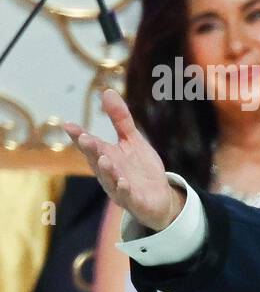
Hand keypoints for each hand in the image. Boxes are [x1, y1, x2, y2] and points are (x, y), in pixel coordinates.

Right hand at [64, 89, 183, 230]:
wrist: (160, 198)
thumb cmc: (141, 169)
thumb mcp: (133, 141)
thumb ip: (120, 119)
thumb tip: (107, 91)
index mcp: (106, 156)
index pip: (90, 145)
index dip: (79, 136)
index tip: (69, 125)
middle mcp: (108, 172)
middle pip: (97, 160)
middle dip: (91, 150)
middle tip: (84, 138)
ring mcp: (119, 187)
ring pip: (110, 179)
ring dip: (106, 170)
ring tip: (104, 158)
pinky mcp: (134, 200)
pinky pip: (128, 196)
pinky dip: (124, 189)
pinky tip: (124, 182)